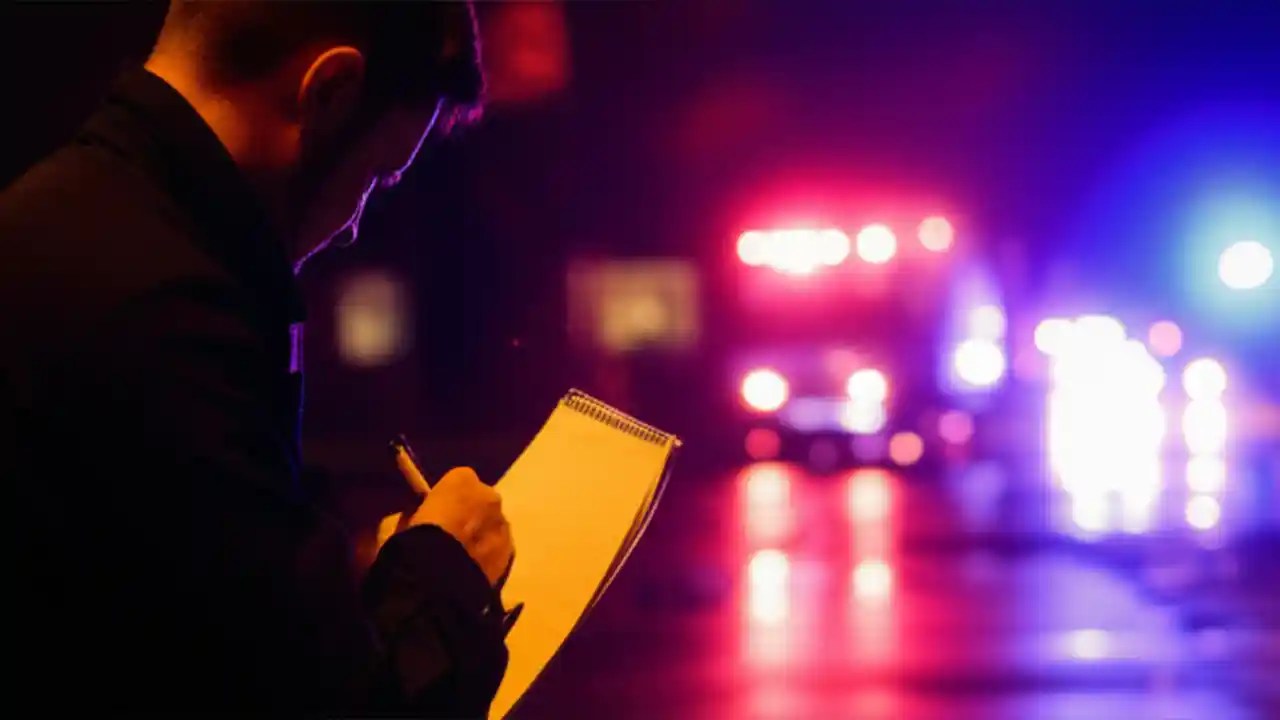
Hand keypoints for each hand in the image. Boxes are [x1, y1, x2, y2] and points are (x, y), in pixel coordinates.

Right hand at [378, 467, 513, 585]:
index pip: (458, 481)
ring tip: (462, 556)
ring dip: (482, 534)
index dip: (446, 499)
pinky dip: (489, 554)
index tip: (436, 513)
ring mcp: (502, 523)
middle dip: (469, 514)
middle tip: (450, 535)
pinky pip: (499, 547)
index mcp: (461, 479)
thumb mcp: (406, 519)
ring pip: (492, 524)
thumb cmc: (414, 541)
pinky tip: (473, 569)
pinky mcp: (510, 551)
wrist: (438, 576)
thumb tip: (423, 514)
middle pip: (480, 501)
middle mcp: (488, 495)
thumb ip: (419, 510)